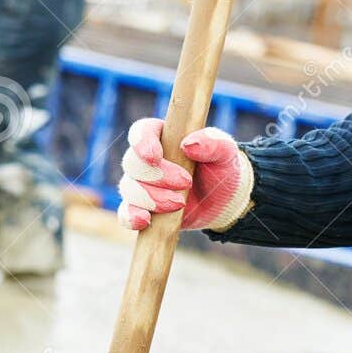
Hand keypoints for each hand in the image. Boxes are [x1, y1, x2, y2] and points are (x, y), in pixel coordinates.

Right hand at [116, 118, 253, 232]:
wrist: (225, 200)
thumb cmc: (222, 168)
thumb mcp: (226, 152)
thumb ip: (213, 142)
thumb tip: (188, 144)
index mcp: (163, 137)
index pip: (141, 132)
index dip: (142, 143)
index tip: (155, 157)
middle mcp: (147, 160)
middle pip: (133, 163)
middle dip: (157, 176)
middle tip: (185, 182)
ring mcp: (142, 185)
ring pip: (129, 188)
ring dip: (151, 198)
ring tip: (179, 203)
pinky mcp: (143, 209)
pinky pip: (125, 213)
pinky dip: (131, 217)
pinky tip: (145, 220)